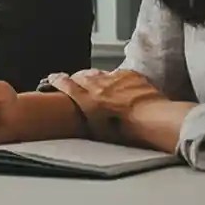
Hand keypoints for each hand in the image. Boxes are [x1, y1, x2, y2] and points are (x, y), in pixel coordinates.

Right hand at [46, 69, 166, 142]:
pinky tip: (119, 84)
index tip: (52, 78)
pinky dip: (116, 78)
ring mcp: (115, 77)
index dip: (57, 80)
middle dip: (76, 77)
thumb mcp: (98, 132)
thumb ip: (88, 122)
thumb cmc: (126, 131)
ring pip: (99, 72)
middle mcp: (98, 84)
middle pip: (82, 75)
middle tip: (75, 81)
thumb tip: (83, 124)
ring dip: (96, 77)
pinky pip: (119, 73)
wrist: (152, 118)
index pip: (65, 84)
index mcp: (87, 99)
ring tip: (98, 83)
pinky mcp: (130, 75)